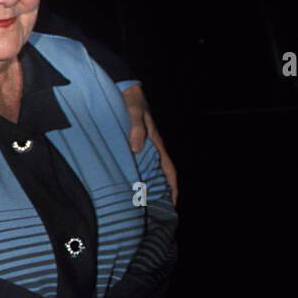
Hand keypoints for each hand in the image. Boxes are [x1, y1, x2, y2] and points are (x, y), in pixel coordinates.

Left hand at [121, 84, 177, 202]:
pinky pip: (138, 162)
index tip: (173, 204)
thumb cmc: (130, 100)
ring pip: (149, 169)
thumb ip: (135, 128)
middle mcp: (151, 146)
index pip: (169, 170)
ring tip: (141, 202)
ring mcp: (143, 144)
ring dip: (148, 184)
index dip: (172, 187)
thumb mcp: (132, 112)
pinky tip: (128, 182)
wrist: (124, 88)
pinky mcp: (133, 141)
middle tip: (155, 210)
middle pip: (160, 173)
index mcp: (156, 142)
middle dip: (161, 191)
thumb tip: (137, 148)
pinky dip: (137, 173)